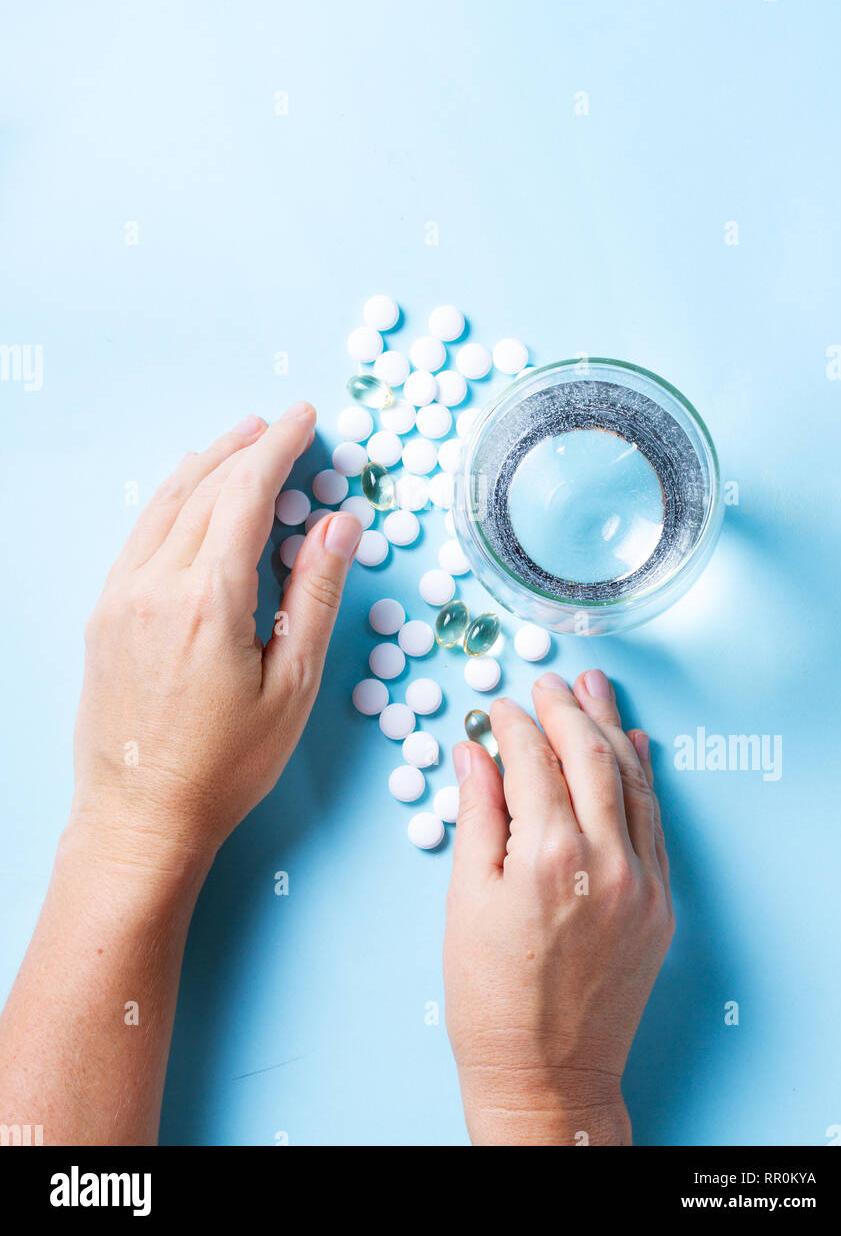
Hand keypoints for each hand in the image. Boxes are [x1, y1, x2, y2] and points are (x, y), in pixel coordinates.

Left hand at [72, 402, 362, 875]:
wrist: (140, 817)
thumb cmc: (225, 764)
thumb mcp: (292, 685)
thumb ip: (315, 594)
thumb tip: (339, 522)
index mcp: (209, 599)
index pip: (247, 493)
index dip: (279, 448)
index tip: (305, 419)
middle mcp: (155, 585)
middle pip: (205, 487)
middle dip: (247, 447)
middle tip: (283, 424)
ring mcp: (121, 597)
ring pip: (166, 503)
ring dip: (206, 462)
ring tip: (238, 438)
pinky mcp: (104, 614)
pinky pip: (140, 534)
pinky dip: (171, 499)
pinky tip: (188, 493)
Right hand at [444, 669, 673, 1146]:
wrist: (547, 1076)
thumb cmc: (491, 999)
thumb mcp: (465, 899)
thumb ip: (478, 814)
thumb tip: (477, 752)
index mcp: (546, 857)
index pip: (533, 761)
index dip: (514, 725)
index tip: (498, 708)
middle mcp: (605, 861)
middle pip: (591, 756)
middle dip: (568, 709)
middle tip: (549, 680)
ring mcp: (642, 882)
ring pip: (632, 780)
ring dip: (612, 727)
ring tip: (595, 687)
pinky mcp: (661, 903)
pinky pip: (656, 821)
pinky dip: (644, 777)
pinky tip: (634, 746)